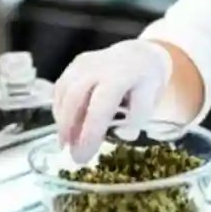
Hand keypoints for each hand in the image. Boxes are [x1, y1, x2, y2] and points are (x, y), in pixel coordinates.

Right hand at [53, 40, 173, 161]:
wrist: (139, 55)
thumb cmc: (145, 82)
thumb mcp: (150, 100)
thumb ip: (137, 118)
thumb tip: (122, 135)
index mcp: (120, 76)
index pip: (100, 108)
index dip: (89, 134)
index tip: (82, 156)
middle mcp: (98, 66)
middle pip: (74, 98)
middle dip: (68, 128)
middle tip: (69, 151)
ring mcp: (83, 63)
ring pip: (63, 92)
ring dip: (61, 119)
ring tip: (66, 141)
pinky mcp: (75, 64)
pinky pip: (61, 88)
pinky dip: (60, 108)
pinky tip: (66, 124)